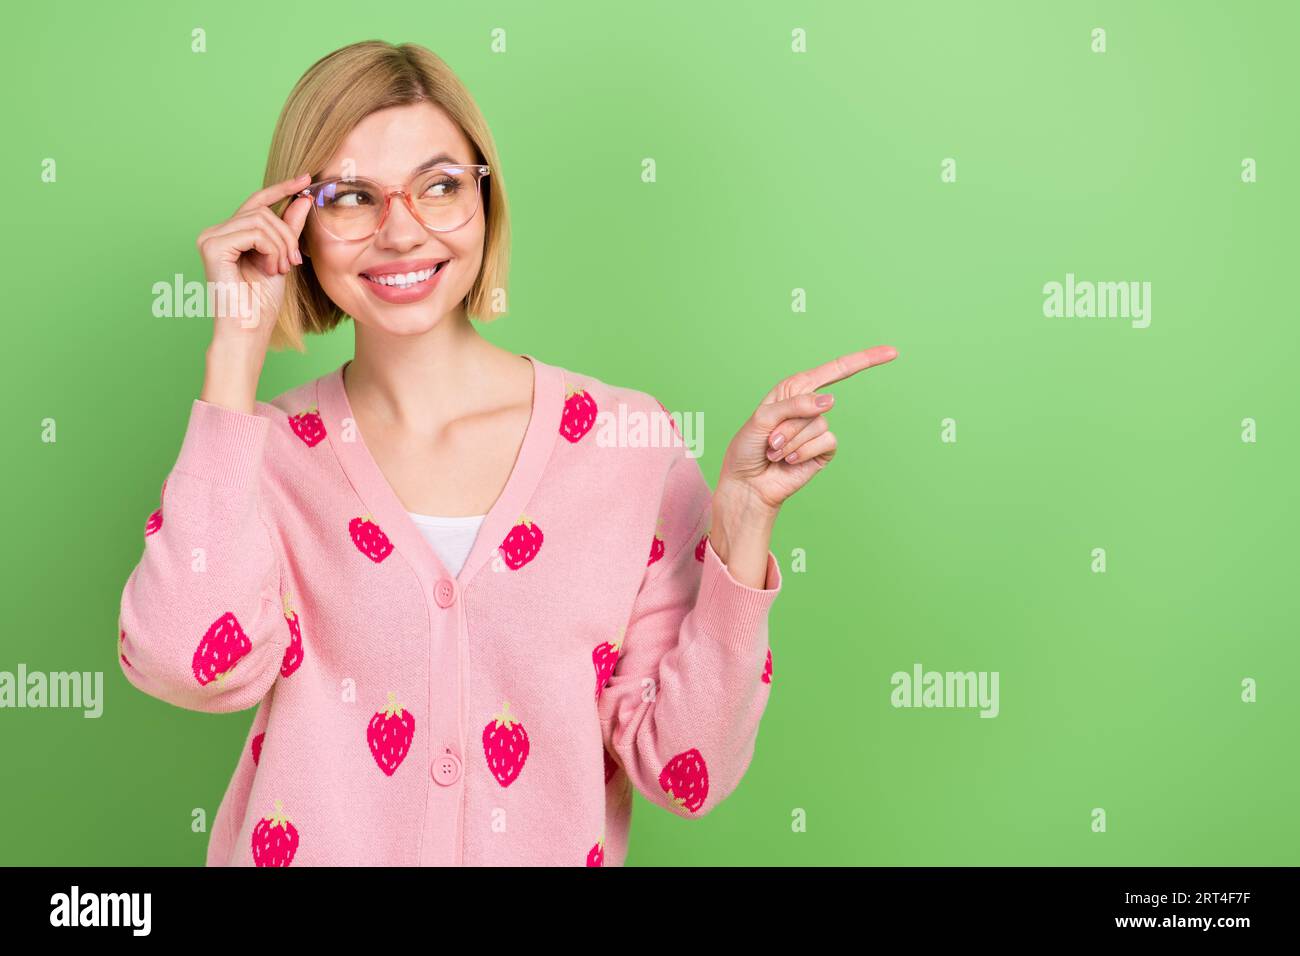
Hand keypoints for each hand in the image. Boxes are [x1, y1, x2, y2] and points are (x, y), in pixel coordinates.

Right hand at [196, 172, 312, 347]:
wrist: (248, 330)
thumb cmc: (262, 303)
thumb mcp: (282, 258)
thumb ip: (289, 229)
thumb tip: (302, 199)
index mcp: (230, 234)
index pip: (257, 202)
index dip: (282, 188)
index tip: (306, 178)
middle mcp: (216, 232)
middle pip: (263, 211)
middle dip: (287, 235)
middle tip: (293, 262)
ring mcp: (210, 237)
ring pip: (261, 219)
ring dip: (281, 245)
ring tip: (280, 269)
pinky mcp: (211, 245)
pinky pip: (254, 231)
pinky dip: (271, 249)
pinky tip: (269, 269)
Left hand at [717, 345, 899, 515]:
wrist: (747, 484)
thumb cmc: (748, 448)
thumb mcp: (763, 417)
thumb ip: (795, 404)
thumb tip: (831, 400)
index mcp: (794, 389)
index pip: (835, 370)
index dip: (864, 360)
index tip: (892, 352)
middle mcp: (809, 406)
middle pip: (818, 404)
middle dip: (788, 425)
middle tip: (769, 441)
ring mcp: (818, 430)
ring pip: (819, 424)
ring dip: (791, 442)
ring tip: (776, 452)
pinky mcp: (823, 451)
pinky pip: (826, 442)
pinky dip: (804, 452)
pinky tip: (790, 461)